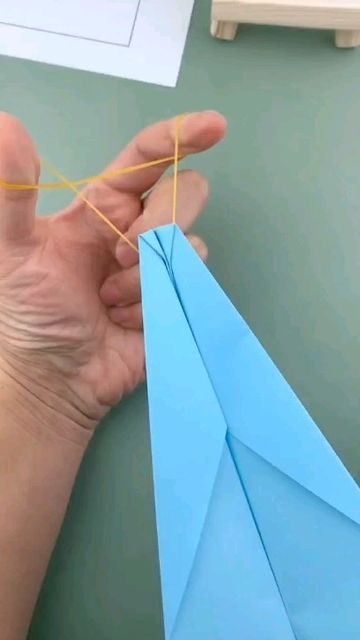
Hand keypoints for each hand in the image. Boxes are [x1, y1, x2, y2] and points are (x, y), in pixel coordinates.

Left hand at [0, 111, 226, 431]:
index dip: (180, 136)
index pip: (149, 158)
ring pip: (189, 242)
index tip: (214, 127)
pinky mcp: (176, 299)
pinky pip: (188, 286)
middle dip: (157, 223)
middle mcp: (139, 228)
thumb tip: (8, 125)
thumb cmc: (30, 310)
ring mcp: (161, 265)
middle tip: (116, 256)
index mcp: (104, 205)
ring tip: (109, 300)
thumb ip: (12, 193)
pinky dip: (153, 305)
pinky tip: (125, 321)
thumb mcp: (12, 250)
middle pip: (185, 193)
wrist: (52, 374)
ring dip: (146, 275)